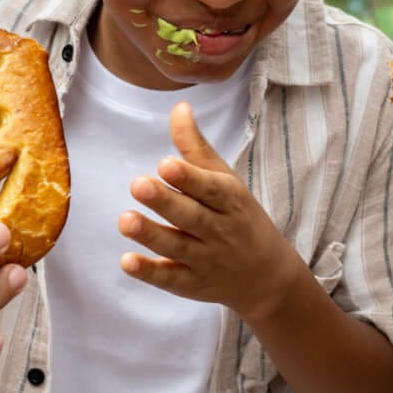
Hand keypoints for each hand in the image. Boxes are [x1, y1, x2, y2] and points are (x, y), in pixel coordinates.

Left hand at [118, 102, 299, 321]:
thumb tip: (178, 107)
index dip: (189, 177)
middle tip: (138, 185)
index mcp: (230, 200)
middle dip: (165, 202)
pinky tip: (127, 261)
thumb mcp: (225, 181)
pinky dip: (151, 273)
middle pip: (191, 216)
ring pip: (178, 247)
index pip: (210, 188)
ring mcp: (207, 260)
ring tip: (125, 221)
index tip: (165, 164)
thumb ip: (196, 148)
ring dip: (151, 235)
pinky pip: (171, 279)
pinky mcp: (193, 284)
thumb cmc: (239, 217)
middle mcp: (220, 230)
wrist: (267, 276)